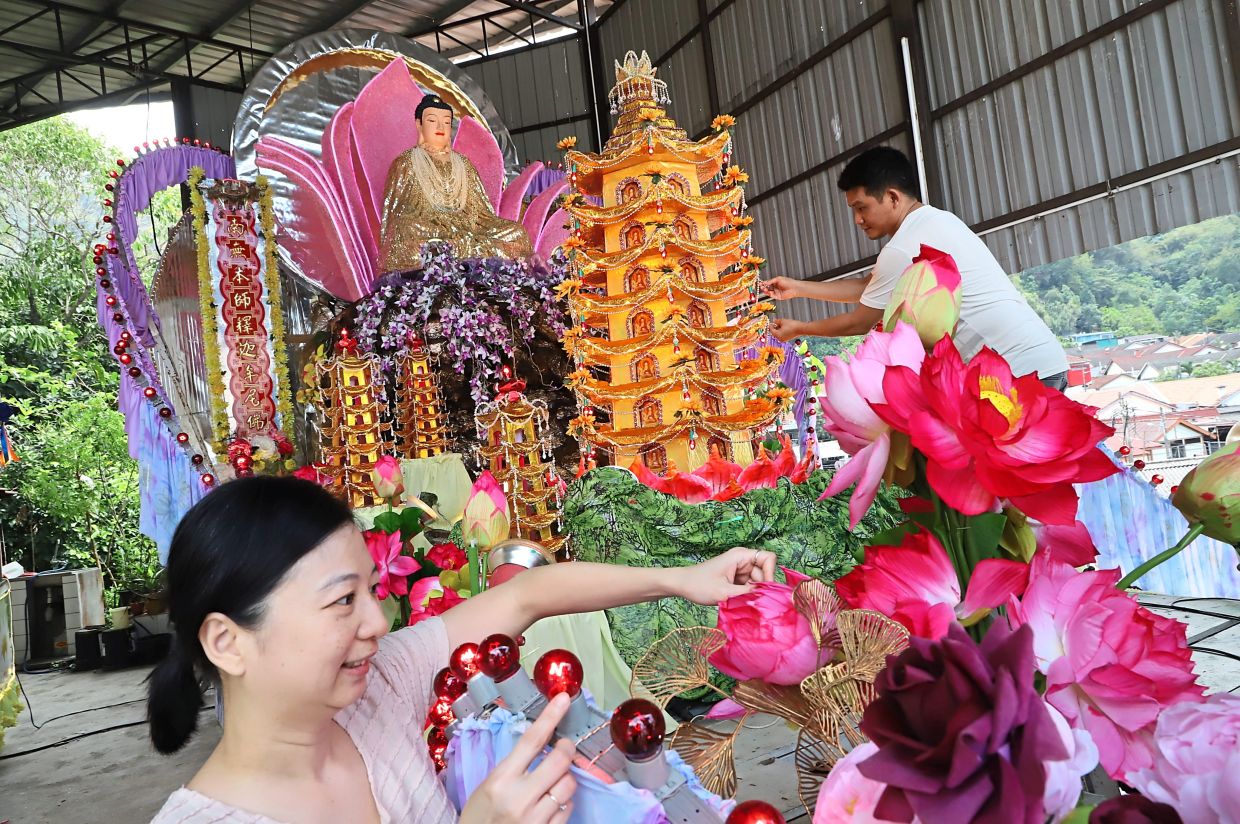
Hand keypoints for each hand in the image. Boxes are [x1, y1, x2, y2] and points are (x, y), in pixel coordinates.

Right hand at [459, 693, 577, 823]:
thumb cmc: (479, 817)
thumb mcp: (488, 787)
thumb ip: (513, 767)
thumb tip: (542, 745)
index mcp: (500, 780)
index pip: (531, 741)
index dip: (550, 717)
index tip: (564, 699)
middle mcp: (519, 798)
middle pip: (559, 761)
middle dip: (567, 749)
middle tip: (564, 747)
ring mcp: (535, 818)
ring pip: (568, 785)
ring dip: (566, 778)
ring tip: (553, 782)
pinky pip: (568, 809)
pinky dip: (565, 802)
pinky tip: (551, 804)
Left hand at [674, 547, 777, 605]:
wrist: (682, 585)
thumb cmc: (699, 585)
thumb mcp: (725, 592)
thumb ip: (748, 595)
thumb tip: (768, 599)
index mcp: (741, 556)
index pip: (768, 558)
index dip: (770, 573)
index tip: (763, 589)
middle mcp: (742, 560)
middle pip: (764, 573)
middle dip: (760, 588)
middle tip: (750, 601)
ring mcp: (740, 570)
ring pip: (757, 583)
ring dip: (752, 594)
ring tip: (739, 602)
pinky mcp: (736, 579)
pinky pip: (749, 587)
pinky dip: (746, 596)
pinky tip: (737, 602)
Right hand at [762, 276, 799, 299]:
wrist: (794, 288)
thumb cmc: (789, 282)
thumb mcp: (778, 279)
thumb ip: (771, 281)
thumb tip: (765, 282)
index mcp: (776, 282)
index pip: (768, 283)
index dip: (764, 283)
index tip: (760, 283)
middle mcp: (776, 287)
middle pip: (768, 288)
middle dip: (764, 287)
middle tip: (761, 287)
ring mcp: (777, 292)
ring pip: (769, 292)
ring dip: (766, 291)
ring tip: (764, 289)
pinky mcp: (778, 297)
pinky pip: (772, 295)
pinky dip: (769, 294)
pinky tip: (769, 292)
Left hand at [770, 318, 801, 341]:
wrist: (801, 328)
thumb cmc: (792, 325)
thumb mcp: (783, 321)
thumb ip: (777, 321)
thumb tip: (774, 321)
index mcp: (777, 335)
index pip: (771, 330)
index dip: (770, 326)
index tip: (770, 322)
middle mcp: (780, 339)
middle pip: (775, 333)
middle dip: (775, 327)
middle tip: (775, 322)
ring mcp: (784, 339)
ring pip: (778, 334)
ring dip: (778, 329)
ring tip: (780, 323)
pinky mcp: (788, 339)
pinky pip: (782, 335)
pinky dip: (781, 331)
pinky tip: (784, 327)